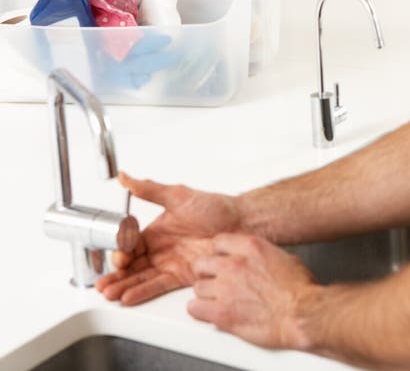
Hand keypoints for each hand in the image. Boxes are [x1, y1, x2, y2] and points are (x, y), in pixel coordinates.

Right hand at [96, 171, 240, 305]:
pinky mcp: (182, 276)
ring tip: (109, 294)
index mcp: (157, 230)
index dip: (120, 251)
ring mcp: (170, 263)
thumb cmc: (214, 207)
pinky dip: (142, 292)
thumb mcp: (178, 196)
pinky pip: (158, 285)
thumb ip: (149, 190)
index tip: (115, 256)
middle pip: (133, 265)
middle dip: (117, 274)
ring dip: (125, 286)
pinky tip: (128, 298)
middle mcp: (161, 249)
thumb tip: (125, 177)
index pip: (131, 243)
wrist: (241, 223)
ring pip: (141, 277)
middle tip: (103, 283)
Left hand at [188, 233, 316, 350]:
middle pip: (202, 263)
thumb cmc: (300, 290)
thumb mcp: (284, 257)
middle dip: (206, 272)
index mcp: (250, 247)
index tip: (219, 260)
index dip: (218, 253)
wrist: (302, 314)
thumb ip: (262, 256)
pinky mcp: (222, 313)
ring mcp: (226, 288)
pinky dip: (199, 311)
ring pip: (198, 287)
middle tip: (212, 280)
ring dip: (205, 294)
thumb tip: (259, 262)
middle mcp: (234, 264)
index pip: (218, 242)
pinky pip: (195, 309)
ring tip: (215, 300)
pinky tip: (208, 313)